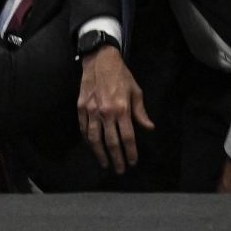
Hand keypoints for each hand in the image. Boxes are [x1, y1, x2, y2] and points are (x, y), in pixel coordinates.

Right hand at [77, 46, 153, 173]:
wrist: (100, 60)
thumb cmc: (121, 76)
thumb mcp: (136, 91)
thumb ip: (140, 112)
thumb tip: (149, 128)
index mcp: (122, 109)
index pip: (127, 137)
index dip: (130, 152)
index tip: (132, 162)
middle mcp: (106, 112)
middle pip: (111, 142)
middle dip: (116, 158)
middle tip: (119, 170)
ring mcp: (91, 111)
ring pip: (94, 139)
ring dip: (100, 154)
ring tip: (105, 164)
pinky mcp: (81, 108)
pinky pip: (84, 129)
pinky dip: (88, 141)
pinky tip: (92, 147)